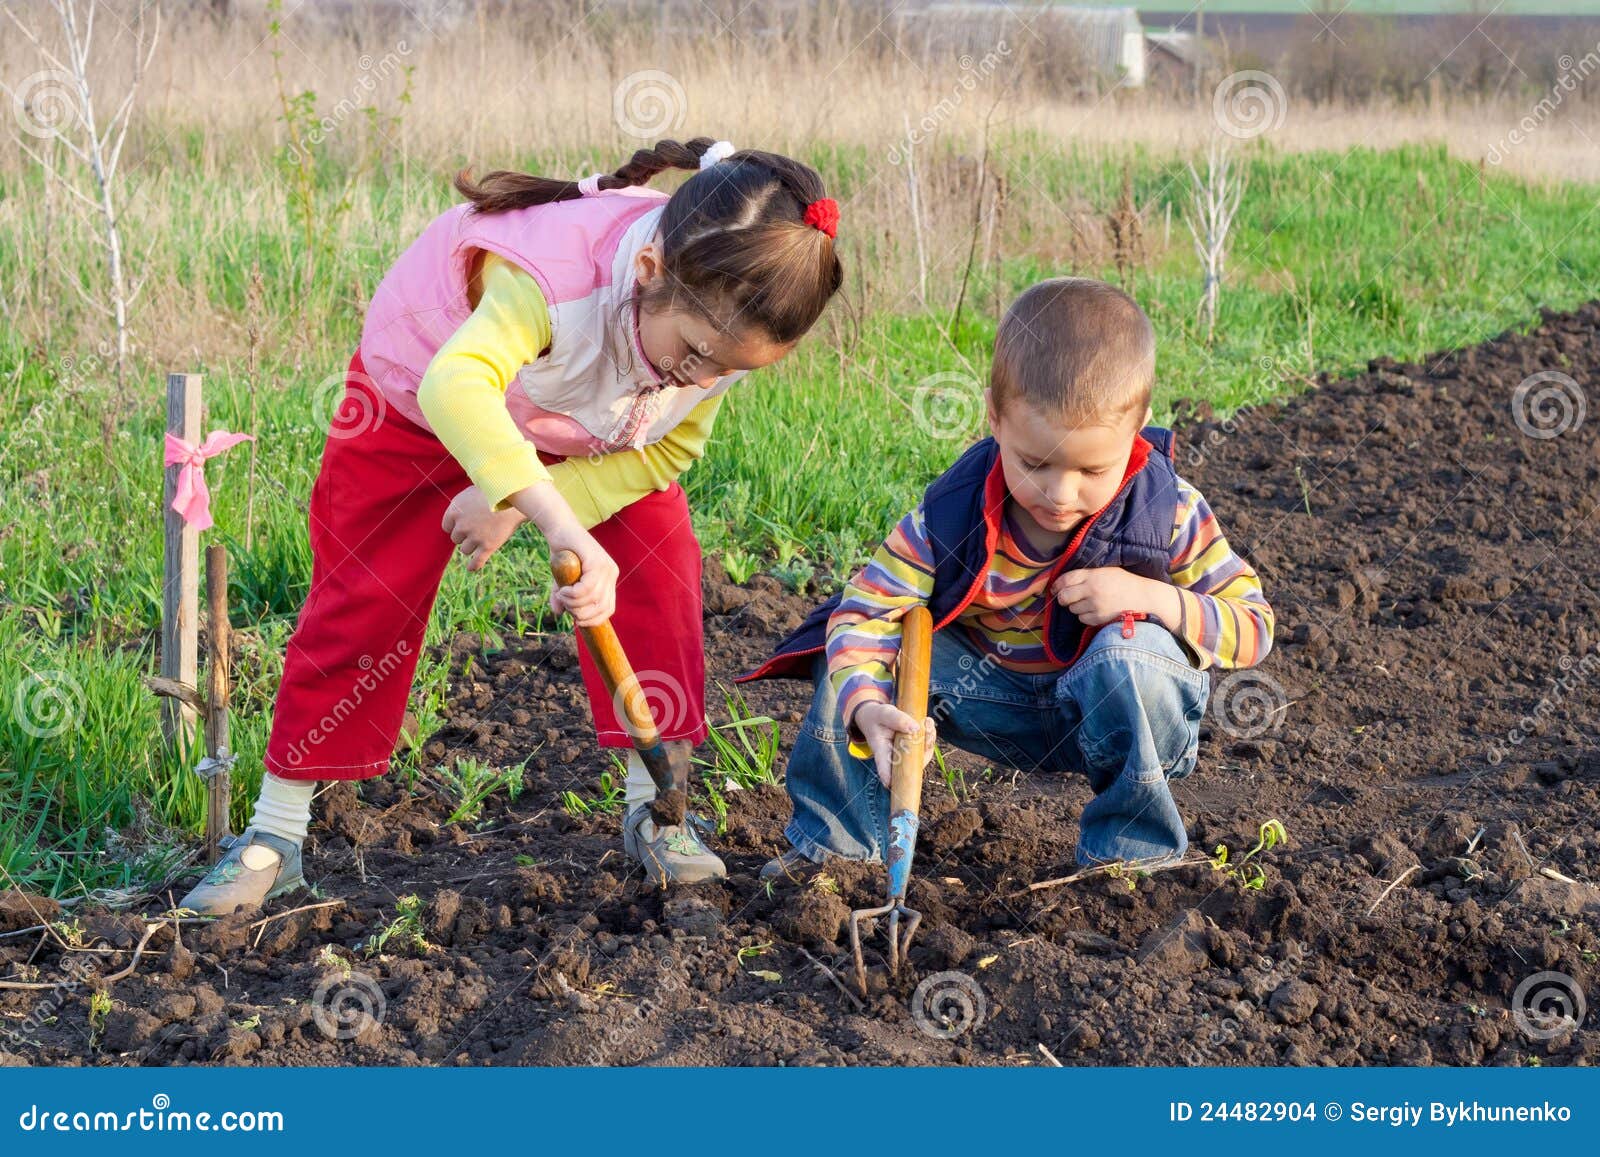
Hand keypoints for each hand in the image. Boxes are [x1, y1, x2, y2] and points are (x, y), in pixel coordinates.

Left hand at [441, 486, 526, 571]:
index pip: (446, 526)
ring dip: (471, 546)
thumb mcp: (473, 492)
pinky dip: (473, 565)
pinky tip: (471, 568)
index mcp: (455, 510)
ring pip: (465, 550)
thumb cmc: (495, 491)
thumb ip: (463, 504)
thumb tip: (459, 512)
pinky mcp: (488, 546)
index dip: (456, 526)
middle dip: (464, 536)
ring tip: (482, 539)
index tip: (464, 525)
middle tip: (477, 529)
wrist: (516, 496)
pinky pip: (477, 561)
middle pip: (456, 539)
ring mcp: (475, 537)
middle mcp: (462, 525)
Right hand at [544, 523, 618, 627]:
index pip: (608, 608)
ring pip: (593, 598)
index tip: (577, 620)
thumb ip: (563, 597)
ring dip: (573, 603)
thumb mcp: (562, 581)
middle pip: (602, 607)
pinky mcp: (596, 561)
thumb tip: (560, 614)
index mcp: (608, 579)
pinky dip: (572, 594)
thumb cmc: (562, 554)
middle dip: (582, 613)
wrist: (559, 529)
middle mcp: (611, 573)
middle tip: (565, 605)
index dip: (593, 620)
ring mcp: (606, 566)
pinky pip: (586, 588)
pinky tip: (562, 591)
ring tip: (561, 595)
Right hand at [851, 701, 937, 787]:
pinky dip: (929, 736)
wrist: (877, 717)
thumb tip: (916, 728)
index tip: (890, 784)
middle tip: (928, 733)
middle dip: (922, 752)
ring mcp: (905, 754)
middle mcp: (894, 757)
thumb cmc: (877, 717)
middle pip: (908, 764)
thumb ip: (897, 720)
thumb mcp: (883, 714)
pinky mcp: (913, 749)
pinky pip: (925, 747)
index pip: (884, 765)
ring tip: (928, 723)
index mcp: (881, 750)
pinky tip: (928, 722)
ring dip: (928, 741)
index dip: (888, 775)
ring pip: (920, 756)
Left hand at [1052, 566, 1179, 627]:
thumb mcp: (1106, 570)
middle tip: (1066, 598)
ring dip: (1075, 607)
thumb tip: (1064, 582)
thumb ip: (1087, 574)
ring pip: (1073, 609)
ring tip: (1087, 603)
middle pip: (1064, 597)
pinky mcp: (1100, 618)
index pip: (1066, 579)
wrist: (1143, 596)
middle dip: (1062, 598)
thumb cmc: (1124, 581)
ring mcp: (1096, 605)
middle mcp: (1092, 590)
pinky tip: (1094, 610)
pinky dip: (1084, 616)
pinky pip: (1082, 619)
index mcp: (1093, 575)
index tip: (1054, 588)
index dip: (1056, 585)